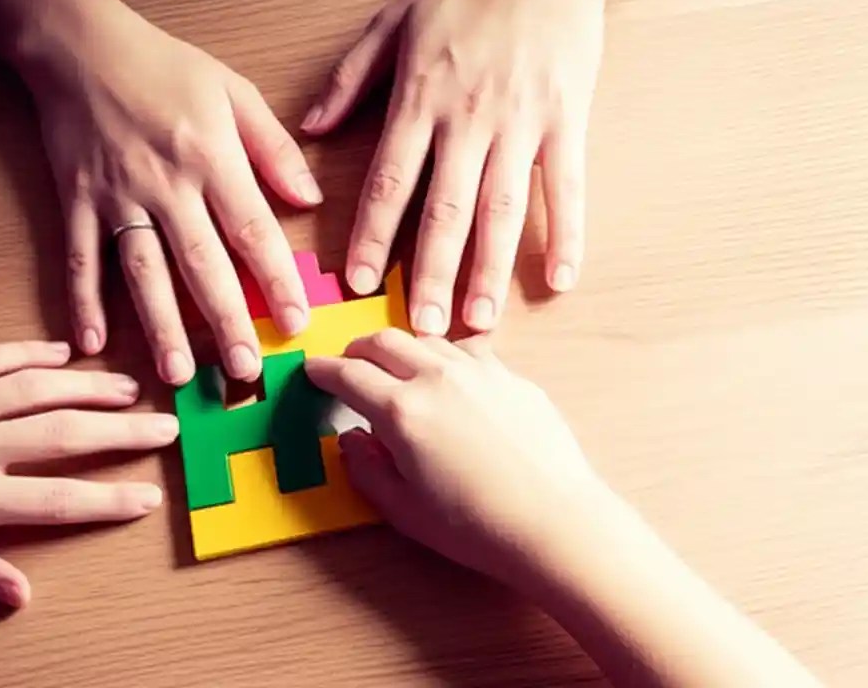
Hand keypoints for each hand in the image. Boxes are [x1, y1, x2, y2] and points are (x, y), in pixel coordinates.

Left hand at [0, 341, 176, 607]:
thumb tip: (21, 596)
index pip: (58, 499)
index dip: (110, 499)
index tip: (147, 496)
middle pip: (67, 434)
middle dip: (125, 430)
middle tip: (167, 426)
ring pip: (41, 389)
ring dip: (92, 387)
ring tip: (131, 387)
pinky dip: (33, 353)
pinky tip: (64, 353)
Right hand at [30, 9, 321, 383]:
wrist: (79, 45)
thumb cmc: (163, 66)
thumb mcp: (234, 91)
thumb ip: (274, 148)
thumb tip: (311, 199)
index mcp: (211, 158)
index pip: (252, 229)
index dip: (275, 279)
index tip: (296, 322)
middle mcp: (165, 184)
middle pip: (200, 262)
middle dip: (225, 320)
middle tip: (244, 369)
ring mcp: (117, 197)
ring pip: (141, 271)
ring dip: (160, 325)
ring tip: (178, 373)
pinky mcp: (76, 202)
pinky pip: (81, 258)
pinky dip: (82, 302)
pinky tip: (92, 343)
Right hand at [304, 329, 610, 586]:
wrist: (555, 522)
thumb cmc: (477, 526)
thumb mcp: (404, 510)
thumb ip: (367, 468)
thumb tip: (351, 439)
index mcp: (401, 410)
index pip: (347, 374)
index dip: (322, 370)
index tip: (312, 372)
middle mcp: (437, 378)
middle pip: (383, 341)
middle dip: (357, 349)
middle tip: (348, 365)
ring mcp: (479, 372)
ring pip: (427, 340)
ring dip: (402, 348)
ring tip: (397, 370)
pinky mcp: (512, 378)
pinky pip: (469, 350)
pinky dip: (445, 356)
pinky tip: (448, 377)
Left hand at [305, 0, 616, 333]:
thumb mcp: (391, 23)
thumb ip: (350, 80)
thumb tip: (311, 129)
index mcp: (421, 100)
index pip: (390, 180)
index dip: (372, 235)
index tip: (358, 282)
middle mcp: (469, 121)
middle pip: (446, 210)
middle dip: (432, 273)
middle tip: (424, 327)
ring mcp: (521, 125)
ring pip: (503, 210)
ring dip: (490, 270)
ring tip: (479, 321)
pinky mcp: (567, 123)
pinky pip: (567, 188)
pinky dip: (567, 235)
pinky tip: (561, 280)